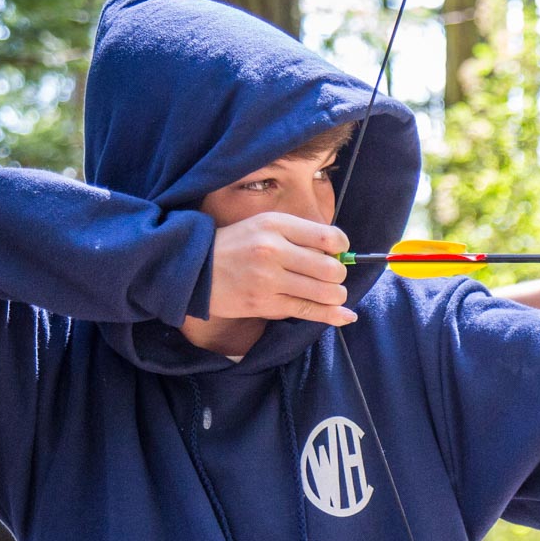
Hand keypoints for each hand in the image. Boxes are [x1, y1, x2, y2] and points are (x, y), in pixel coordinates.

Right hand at [205, 212, 353, 326]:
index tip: (338, 253)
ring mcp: (268, 279)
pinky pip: (309, 311)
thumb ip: (298, 235)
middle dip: (338, 275)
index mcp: (275, 225)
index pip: (328, 237)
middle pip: (330, 268)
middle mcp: (273, 250)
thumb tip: (338, 253)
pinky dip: (332, 315)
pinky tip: (345, 315)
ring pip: (324, 292)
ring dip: (336, 295)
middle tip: (330, 277)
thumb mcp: (264, 226)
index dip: (342, 248)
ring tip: (330, 294)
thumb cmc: (236, 246)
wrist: (194, 270)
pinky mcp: (264, 304)